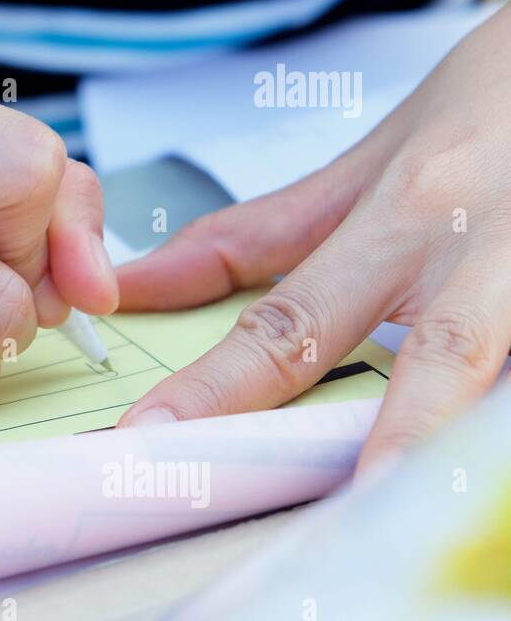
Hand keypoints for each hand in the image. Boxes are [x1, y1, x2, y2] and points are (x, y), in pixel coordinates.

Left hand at [115, 5, 510, 471]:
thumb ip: (261, 234)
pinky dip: (499, 416)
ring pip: (500, 358)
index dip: (220, 385)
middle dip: (386, 443)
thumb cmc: (480, 111)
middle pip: (432, 355)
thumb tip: (145, 283)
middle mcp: (480, 246)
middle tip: (317, 509)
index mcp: (402, 215)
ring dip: (460, 429)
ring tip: (415, 503)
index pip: (293, 318)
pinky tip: (474, 460)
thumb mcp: (367, 163)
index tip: (154, 436)